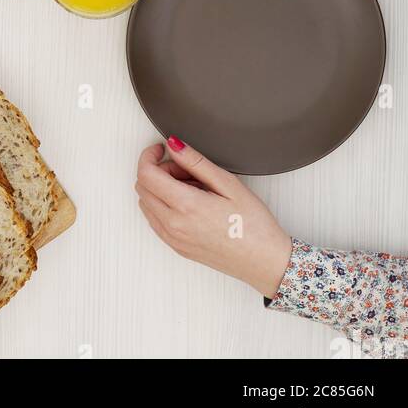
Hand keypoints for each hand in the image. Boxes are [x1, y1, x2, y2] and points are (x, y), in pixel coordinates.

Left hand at [136, 138, 291, 297]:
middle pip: (143, 186)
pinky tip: (189, 203)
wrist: (265, 262)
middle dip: (158, 170)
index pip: (146, 174)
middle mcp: (174, 225)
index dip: (149, 155)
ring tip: (191, 187)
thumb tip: (174, 145)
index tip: (162, 148)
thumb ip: (196, 162)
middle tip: (185, 168)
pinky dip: (163, 205)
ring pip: (146, 202)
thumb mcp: (228, 184)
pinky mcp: (177, 248)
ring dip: (160, 188)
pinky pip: (155, 220)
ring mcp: (173, 239)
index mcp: (186, 206)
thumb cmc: (254, 225)